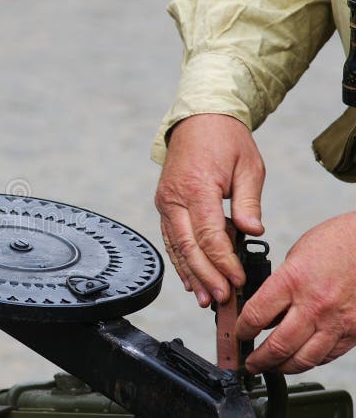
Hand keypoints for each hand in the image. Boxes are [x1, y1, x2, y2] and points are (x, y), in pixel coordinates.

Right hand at [155, 114, 264, 306]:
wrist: (197, 119)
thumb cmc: (225, 139)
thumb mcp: (249, 166)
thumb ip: (248, 202)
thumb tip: (253, 231)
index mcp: (196, 187)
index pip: (208, 235)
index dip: (223, 262)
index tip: (238, 279)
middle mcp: (174, 198)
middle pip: (187, 247)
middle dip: (205, 276)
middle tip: (221, 298)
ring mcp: (165, 203)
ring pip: (175, 247)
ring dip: (190, 274)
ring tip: (204, 298)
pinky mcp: (164, 205)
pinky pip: (171, 239)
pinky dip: (180, 261)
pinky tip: (189, 278)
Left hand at [237, 212, 355, 373]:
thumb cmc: (336, 243)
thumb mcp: (295, 257)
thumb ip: (279, 287)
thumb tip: (262, 313)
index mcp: (293, 282)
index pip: (256, 317)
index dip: (242, 331)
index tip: (239, 335)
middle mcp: (315, 305)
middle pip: (278, 346)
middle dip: (258, 360)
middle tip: (250, 363)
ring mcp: (337, 322)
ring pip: (303, 359)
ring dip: (282, 367)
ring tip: (271, 367)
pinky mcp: (354, 332)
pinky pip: (327, 355)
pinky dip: (310, 361)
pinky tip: (299, 358)